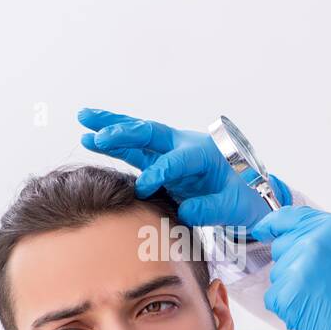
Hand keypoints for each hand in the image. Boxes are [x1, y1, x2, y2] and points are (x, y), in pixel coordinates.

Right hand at [77, 107, 290, 228]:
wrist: (247, 193)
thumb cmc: (242, 198)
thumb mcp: (233, 207)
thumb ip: (211, 209)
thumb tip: (187, 211)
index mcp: (205, 153)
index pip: (176, 160)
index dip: (159, 173)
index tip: (143, 189)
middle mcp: (184, 145)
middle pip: (151, 132)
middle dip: (125, 132)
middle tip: (99, 134)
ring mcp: (170, 151)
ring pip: (138, 135)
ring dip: (111, 127)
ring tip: (83, 118)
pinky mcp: (161, 159)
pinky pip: (134, 149)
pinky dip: (114, 143)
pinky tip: (90, 138)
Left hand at [251, 206, 330, 329]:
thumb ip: (323, 235)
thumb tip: (294, 231)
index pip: (286, 217)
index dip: (272, 224)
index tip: (264, 230)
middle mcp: (313, 244)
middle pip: (280, 247)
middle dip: (292, 263)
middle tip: (319, 281)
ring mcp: (298, 269)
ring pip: (277, 274)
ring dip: (291, 287)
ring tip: (320, 297)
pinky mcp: (287, 296)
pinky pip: (273, 297)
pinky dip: (286, 306)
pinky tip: (310, 310)